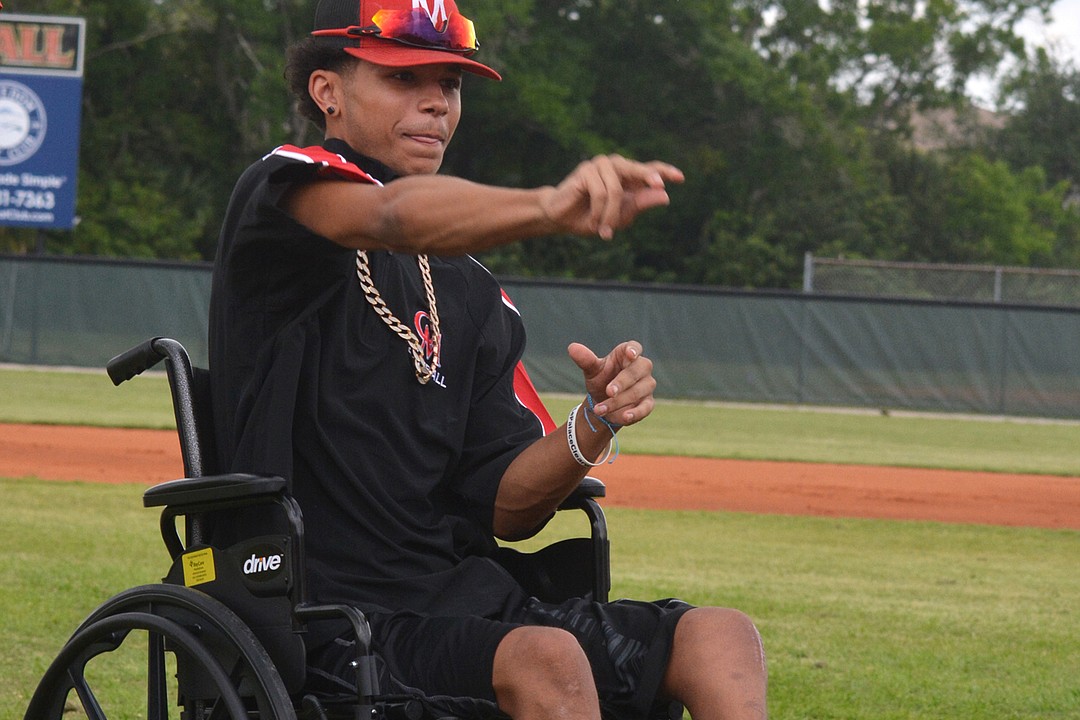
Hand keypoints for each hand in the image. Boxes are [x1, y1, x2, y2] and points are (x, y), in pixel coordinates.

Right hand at [542, 155, 683, 239]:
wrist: (562, 219)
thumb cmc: (592, 216)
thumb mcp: (621, 216)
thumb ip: (641, 204)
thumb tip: (665, 196)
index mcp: (628, 177)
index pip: (650, 169)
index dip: (665, 172)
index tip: (681, 178)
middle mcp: (616, 166)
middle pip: (637, 169)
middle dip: (649, 177)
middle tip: (661, 186)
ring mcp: (600, 166)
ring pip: (616, 190)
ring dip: (611, 215)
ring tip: (605, 230)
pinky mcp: (586, 170)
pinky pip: (600, 193)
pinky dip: (598, 212)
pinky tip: (594, 223)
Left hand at [567, 341, 655, 426]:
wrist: (604, 401)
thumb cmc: (600, 379)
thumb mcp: (591, 370)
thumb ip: (585, 360)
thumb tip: (572, 348)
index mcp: (627, 354)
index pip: (635, 347)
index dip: (634, 350)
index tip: (630, 354)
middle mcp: (641, 367)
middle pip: (638, 370)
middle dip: (622, 382)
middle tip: (608, 391)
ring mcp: (647, 385)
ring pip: (638, 391)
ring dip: (619, 401)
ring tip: (600, 409)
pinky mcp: (647, 402)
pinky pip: (646, 407)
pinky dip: (635, 413)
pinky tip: (625, 417)